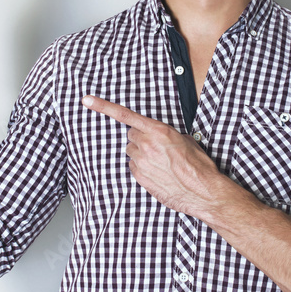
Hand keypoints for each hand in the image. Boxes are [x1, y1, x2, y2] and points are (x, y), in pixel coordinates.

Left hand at [82, 95, 244, 220]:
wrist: (203, 191)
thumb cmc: (199, 166)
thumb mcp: (186, 140)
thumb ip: (166, 134)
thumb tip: (160, 136)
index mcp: (158, 131)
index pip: (125, 115)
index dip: (103, 107)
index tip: (87, 100)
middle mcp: (147, 145)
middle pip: (132, 135)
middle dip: (141, 138)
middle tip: (157, 147)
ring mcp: (141, 162)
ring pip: (132, 152)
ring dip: (142, 154)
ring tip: (162, 163)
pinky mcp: (140, 178)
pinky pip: (134, 167)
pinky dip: (142, 168)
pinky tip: (158, 173)